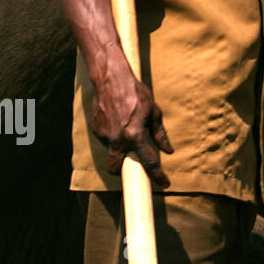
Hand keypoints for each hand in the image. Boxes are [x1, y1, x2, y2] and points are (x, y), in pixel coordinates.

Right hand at [89, 45, 173, 187]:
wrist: (111, 79)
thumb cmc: (136, 94)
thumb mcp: (154, 112)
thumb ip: (160, 134)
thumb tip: (168, 150)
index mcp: (134, 135)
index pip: (148, 162)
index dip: (158, 175)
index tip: (165, 184)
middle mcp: (117, 139)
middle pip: (115, 168)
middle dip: (122, 171)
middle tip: (133, 163)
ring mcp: (103, 135)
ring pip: (111, 151)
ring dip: (120, 146)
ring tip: (127, 125)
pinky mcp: (95, 130)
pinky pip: (106, 139)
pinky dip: (113, 135)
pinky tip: (118, 120)